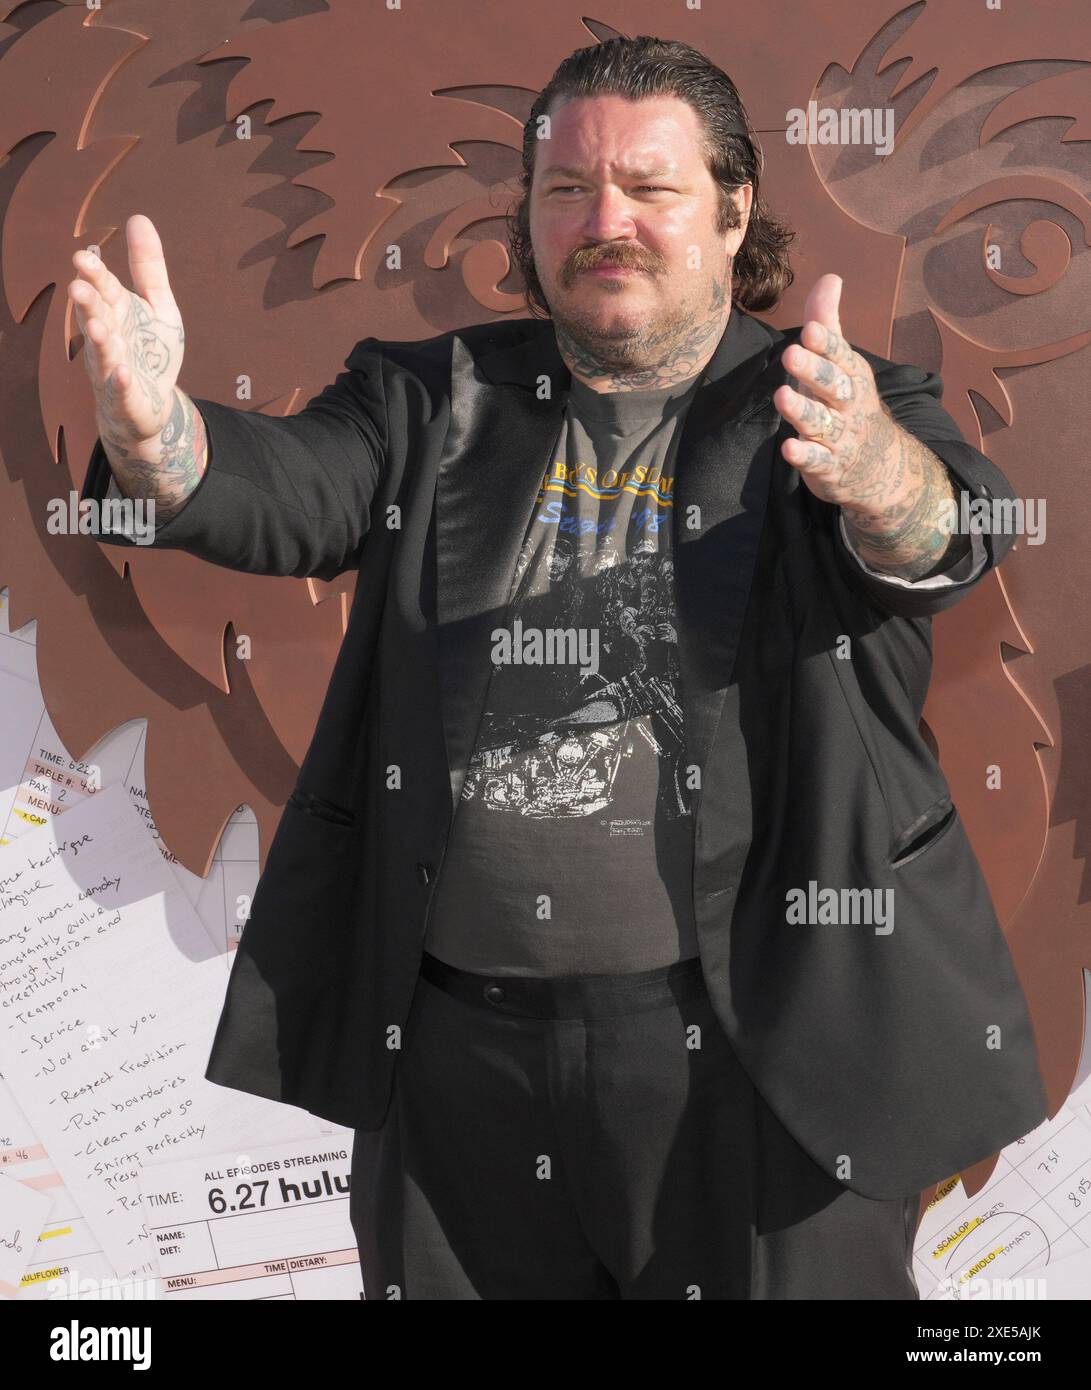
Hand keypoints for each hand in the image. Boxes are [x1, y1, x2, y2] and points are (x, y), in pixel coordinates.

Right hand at [68, 214, 185, 445]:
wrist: (148, 405)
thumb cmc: (150, 350)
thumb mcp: (158, 305)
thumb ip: (148, 267)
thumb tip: (139, 217)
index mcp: (116, 311)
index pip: (104, 289)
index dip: (94, 275)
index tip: (82, 258)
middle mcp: (108, 336)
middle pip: (96, 317)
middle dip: (88, 304)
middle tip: (78, 287)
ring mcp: (113, 368)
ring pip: (103, 353)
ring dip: (99, 341)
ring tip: (97, 328)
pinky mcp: (125, 398)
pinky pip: (121, 390)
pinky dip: (121, 383)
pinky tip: (124, 374)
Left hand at [772, 273, 901, 514]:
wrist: (878, 465)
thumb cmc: (846, 403)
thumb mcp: (840, 364)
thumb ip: (828, 324)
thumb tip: (830, 278)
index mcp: (851, 375)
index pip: (840, 356)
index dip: (826, 343)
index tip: (810, 329)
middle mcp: (848, 404)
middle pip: (833, 386)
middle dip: (814, 370)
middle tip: (792, 353)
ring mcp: (839, 436)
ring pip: (822, 423)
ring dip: (802, 411)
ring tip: (782, 396)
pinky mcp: (828, 466)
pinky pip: (817, 460)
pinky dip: (804, 455)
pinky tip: (788, 448)